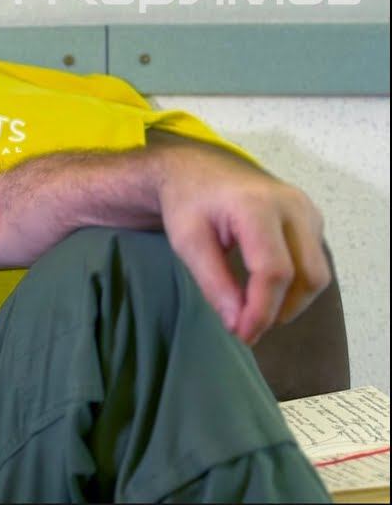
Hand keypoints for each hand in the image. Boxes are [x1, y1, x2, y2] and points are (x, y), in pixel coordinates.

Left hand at [153, 135, 328, 344]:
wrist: (196, 171)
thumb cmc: (188, 203)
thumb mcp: (188, 243)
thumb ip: (214, 283)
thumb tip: (237, 324)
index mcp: (257, 206)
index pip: (274, 270)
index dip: (262, 310)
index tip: (242, 334)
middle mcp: (292, 205)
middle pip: (307, 275)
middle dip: (281, 309)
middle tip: (248, 327)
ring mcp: (307, 210)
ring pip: (318, 272)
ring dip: (293, 301)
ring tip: (255, 311)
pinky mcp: (311, 217)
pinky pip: (314, 261)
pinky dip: (296, 284)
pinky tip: (267, 291)